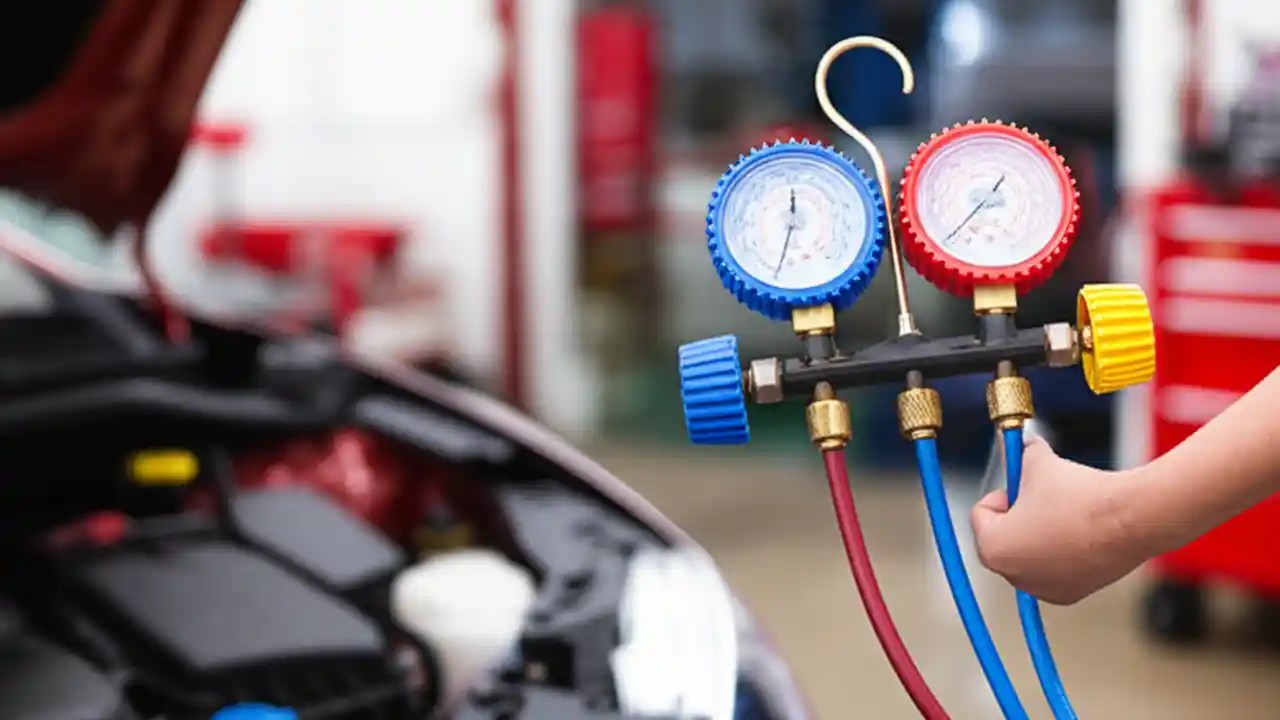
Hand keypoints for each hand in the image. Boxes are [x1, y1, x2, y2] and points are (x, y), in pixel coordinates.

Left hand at [970, 434, 1147, 604]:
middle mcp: (1014, 576)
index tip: (1023, 487)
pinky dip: (1059, 553)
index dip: (1003, 494)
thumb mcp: (1037, 462)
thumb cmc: (1080, 496)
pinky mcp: (1070, 594)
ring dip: (1036, 535)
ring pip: (1027, 555)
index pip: (981, 515)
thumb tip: (1023, 446)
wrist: (1131, 518)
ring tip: (1063, 515)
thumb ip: (1021, 456)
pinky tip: (1079, 534)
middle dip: (1014, 517)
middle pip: (1001, 538)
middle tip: (1038, 499)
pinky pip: (1052, 569)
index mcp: (994, 548)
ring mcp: (1043, 589)